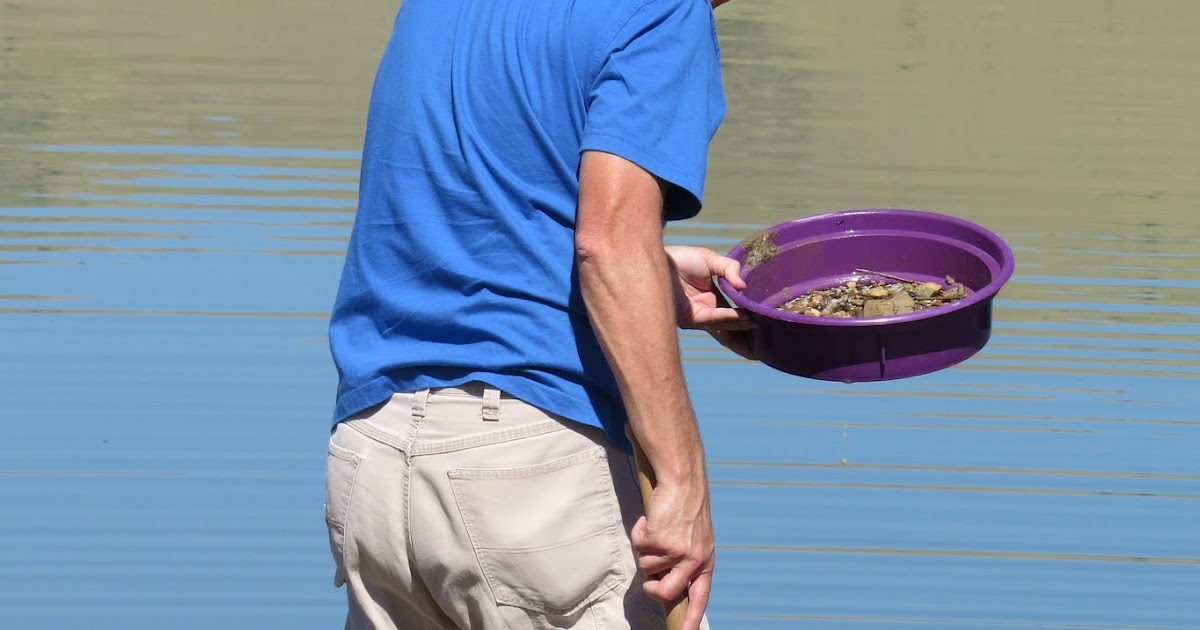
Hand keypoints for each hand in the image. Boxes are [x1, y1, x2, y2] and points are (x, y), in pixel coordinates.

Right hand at [631, 479, 714, 629]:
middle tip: (648, 576)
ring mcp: (676, 550)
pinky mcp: (660, 539)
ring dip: (645, 548)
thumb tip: (661, 579)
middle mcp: (693, 559)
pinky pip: (639, 545)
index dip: (692, 618)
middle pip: (665, 592)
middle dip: (650, 588)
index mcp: (705, 561)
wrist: (683, 480)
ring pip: (647, 566)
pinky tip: (650, 518)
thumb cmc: (686, 507)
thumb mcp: (695, 537)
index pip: (700, 597)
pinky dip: (639, 531)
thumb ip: (684, 559)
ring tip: (655, 528)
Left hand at [664, 245, 756, 359]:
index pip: (733, 309)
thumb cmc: (680, 258)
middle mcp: (705, 309)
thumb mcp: (710, 259)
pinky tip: (743, 316)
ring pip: (724, 324)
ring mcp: (698, 315)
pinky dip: (729, 318)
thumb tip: (743, 286)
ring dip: (741, 324)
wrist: (658, 259)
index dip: (747, 313)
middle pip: (730, 323)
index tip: (763, 314)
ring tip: (757, 321)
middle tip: (764, 330)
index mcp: (710, 297)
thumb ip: (729, 269)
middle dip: (746, 328)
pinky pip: (714, 319)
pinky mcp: (690, 318)